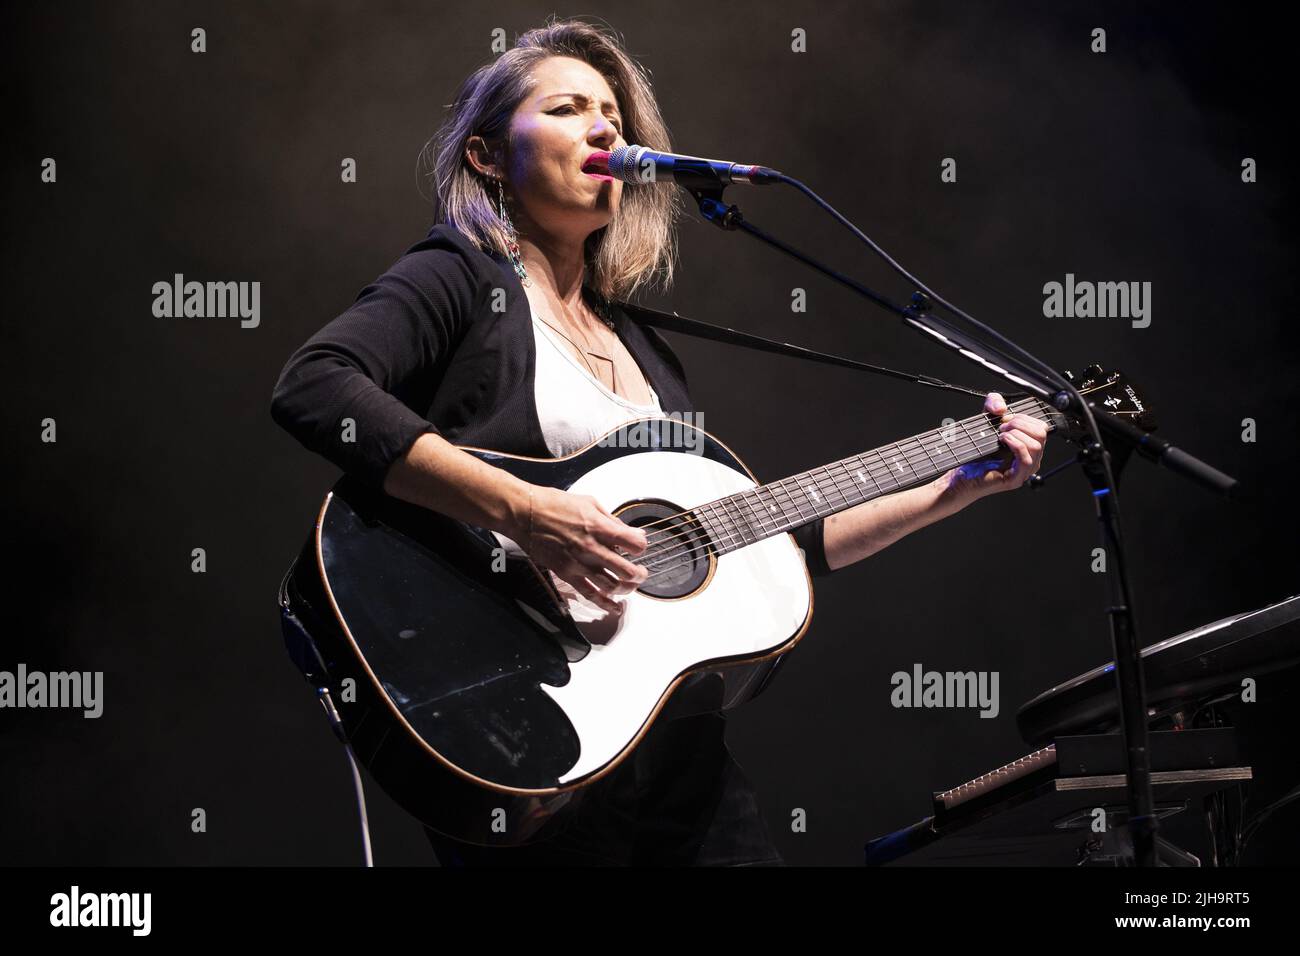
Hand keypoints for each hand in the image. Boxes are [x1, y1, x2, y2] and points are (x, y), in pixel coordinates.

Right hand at [515, 485, 648, 613]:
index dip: (641, 547)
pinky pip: (589, 594)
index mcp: (599, 527)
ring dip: (625, 589)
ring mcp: (578, 563)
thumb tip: (633, 532)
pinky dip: (605, 604)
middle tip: (640, 572)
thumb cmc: (554, 504)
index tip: (638, 547)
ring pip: (611, 586)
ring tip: (629, 586)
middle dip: (639, 573)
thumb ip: (613, 520)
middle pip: (627, 570)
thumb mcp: (589, 503)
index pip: (634, 544)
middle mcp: (591, 548)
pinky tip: (614, 607)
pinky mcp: (566, 574)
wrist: (525, 513)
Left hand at [940, 392, 1047, 502]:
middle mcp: (1031, 459)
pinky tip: (1001, 440)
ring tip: (1000, 435)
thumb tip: (1002, 407)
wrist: (961, 475)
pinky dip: (1014, 443)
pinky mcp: (1015, 479)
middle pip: (1041, 433)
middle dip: (1020, 423)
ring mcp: (1025, 471)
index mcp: (1029, 448)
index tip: (1004, 419)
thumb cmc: (974, 453)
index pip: (1041, 427)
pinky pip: (1026, 459)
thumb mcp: (986, 420)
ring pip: (1036, 445)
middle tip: (1002, 427)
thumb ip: (994, 404)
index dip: (1023, 418)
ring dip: (1016, 433)